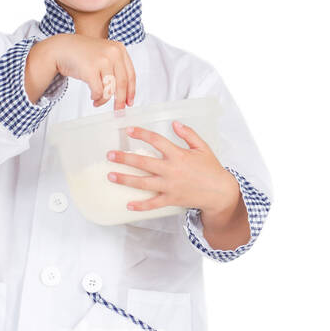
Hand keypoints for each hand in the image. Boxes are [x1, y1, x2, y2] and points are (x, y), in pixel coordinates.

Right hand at [48, 33, 136, 110]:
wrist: (62, 48)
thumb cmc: (82, 54)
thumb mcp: (103, 55)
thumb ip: (115, 68)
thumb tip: (124, 93)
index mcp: (119, 49)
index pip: (131, 74)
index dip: (131, 91)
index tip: (130, 102)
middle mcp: (113, 53)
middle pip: (122, 84)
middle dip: (120, 101)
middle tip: (119, 111)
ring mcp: (102, 60)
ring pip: (110, 89)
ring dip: (104, 100)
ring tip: (98, 102)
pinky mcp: (91, 70)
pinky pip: (99, 92)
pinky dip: (96, 97)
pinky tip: (92, 98)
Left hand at [106, 121, 240, 220]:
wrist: (219, 192)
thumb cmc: (211, 169)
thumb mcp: (202, 147)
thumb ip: (189, 134)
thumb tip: (175, 124)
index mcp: (178, 155)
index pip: (156, 141)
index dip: (141, 134)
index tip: (128, 130)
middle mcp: (171, 170)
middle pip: (143, 162)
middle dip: (124, 158)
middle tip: (110, 156)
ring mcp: (170, 186)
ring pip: (143, 183)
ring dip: (125, 179)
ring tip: (111, 176)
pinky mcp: (171, 199)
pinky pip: (153, 204)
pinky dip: (140, 206)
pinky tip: (128, 205)